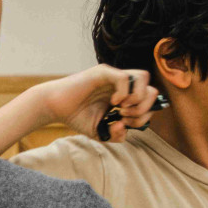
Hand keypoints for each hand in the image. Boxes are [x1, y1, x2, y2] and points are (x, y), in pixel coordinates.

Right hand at [39, 65, 159, 141]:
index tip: (126, 124)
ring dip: (137, 98)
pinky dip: (124, 93)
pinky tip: (112, 102)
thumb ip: (116, 134)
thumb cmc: (76, 116)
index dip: (144, 116)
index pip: (149, 101)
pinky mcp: (102, 72)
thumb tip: (124, 127)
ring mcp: (113, 76)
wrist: (55, 107)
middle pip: (152, 89)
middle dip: (144, 108)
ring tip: (122, 108)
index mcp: (124, 97)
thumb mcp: (101, 132)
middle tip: (125, 117)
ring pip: (143, 77)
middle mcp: (121, 85)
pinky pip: (124, 77)